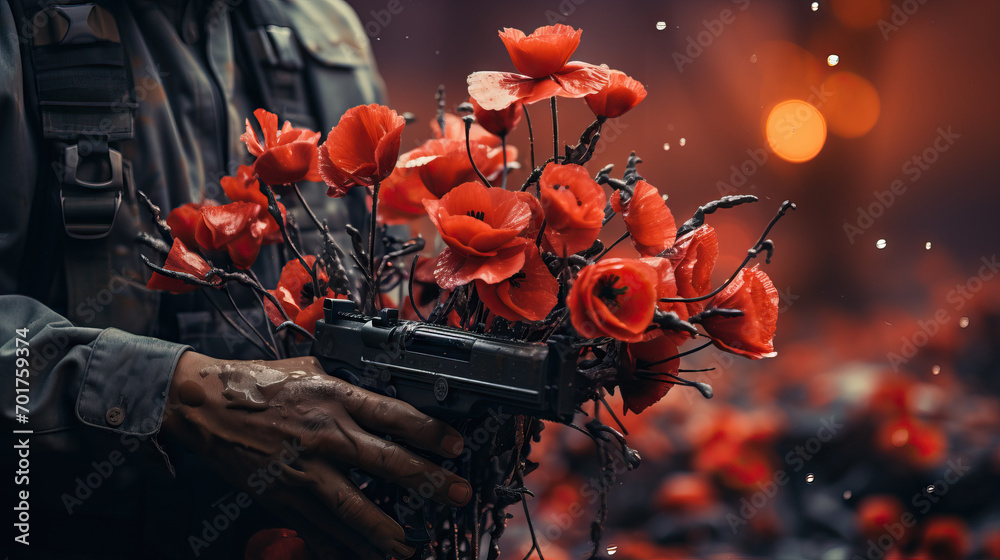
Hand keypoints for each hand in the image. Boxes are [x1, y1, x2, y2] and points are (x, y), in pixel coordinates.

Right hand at [162, 352, 470, 559]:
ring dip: (389, 529)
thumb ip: (349, 384)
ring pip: (355, 508)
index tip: (456, 445)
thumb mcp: (313, 368)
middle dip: (428, 482)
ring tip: (414, 544)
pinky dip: (344, 546)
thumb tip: (385, 391)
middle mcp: (324, 436)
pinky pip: (321, 528)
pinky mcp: (284, 497)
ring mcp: (304, 471)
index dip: (430, 432)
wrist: (204, 405)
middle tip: (458, 494)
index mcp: (335, 398)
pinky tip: (366, 555)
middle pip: (387, 463)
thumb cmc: (260, 383)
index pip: (394, 415)